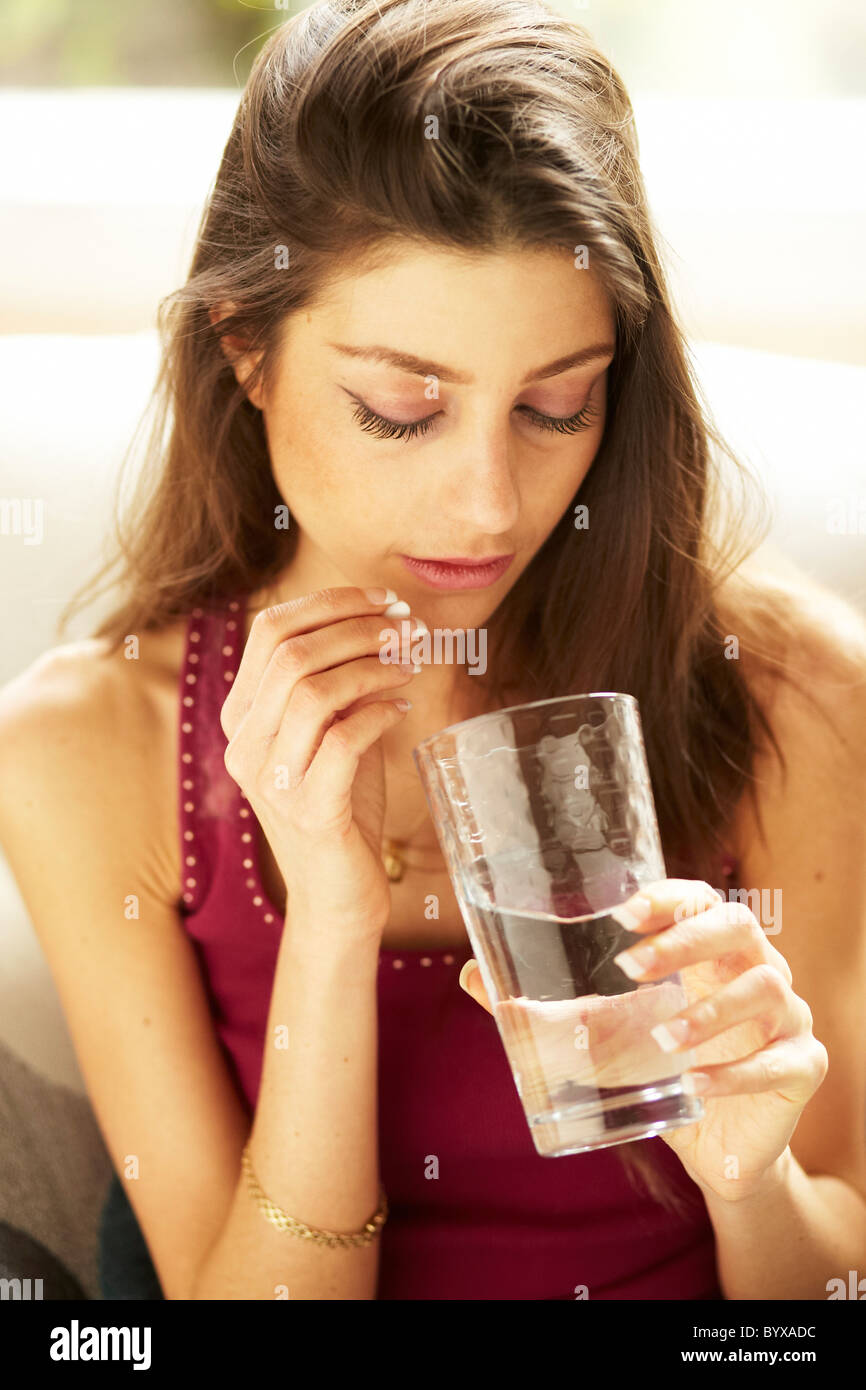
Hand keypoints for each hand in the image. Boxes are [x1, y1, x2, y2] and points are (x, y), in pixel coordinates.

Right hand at [220, 587, 422, 938]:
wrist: (339, 892)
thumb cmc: (341, 803)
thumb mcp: (334, 729)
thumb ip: (342, 680)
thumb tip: (386, 621)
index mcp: (243, 715)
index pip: (269, 630)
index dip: (329, 603)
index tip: (383, 601)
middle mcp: (245, 744)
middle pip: (291, 653)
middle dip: (359, 629)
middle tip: (409, 631)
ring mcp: (272, 780)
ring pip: (312, 692)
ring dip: (373, 667)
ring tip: (411, 666)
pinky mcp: (310, 812)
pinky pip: (342, 741)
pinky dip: (379, 714)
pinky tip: (403, 711)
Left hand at [459, 878, 828, 1201]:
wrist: (716, 1146)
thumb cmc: (659, 1069)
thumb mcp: (602, 1036)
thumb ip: (544, 1008)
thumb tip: (470, 974)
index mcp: (709, 950)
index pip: (699, 899)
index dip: (669, 897)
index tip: (625, 909)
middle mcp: (754, 969)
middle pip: (739, 927)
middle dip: (688, 940)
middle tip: (632, 967)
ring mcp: (786, 1015)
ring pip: (766, 990)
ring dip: (711, 1014)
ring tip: (665, 1041)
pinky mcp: (802, 1066)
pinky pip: (779, 1060)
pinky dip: (736, 1073)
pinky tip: (696, 1087)